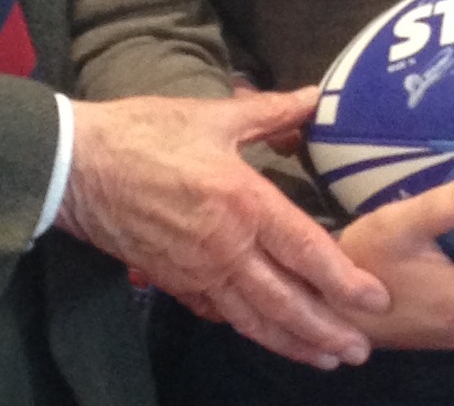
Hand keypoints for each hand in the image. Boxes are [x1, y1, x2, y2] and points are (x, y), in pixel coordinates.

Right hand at [59, 88, 389, 367]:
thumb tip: (314, 96)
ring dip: (293, 342)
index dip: (343, 279)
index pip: (305, 250)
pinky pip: (219, 313)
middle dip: (326, 329)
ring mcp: (196, 271)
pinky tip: (267, 335)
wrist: (77, 167)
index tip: (376, 299)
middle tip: (362, 350)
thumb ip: (270, 112)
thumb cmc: (145, 133)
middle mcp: (225, 247)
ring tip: (327, 358)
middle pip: (285, 301)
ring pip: (253, 318)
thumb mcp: (212, 116)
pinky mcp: (172, 281)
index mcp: (242, 202)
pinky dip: (248, 328)